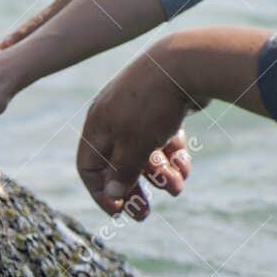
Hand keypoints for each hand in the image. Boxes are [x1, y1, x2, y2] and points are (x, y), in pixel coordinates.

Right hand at [77, 40, 196, 220]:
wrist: (187, 62)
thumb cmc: (152, 105)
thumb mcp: (134, 146)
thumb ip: (122, 173)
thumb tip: (112, 195)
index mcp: (97, 125)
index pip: (89, 167)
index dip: (101, 192)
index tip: (119, 212)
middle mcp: (114, 118)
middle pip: (118, 163)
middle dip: (133, 189)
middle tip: (145, 215)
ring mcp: (139, 111)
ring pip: (145, 153)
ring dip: (160, 175)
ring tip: (178, 188)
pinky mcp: (163, 106)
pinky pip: (162, 139)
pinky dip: (172, 156)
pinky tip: (186, 168)